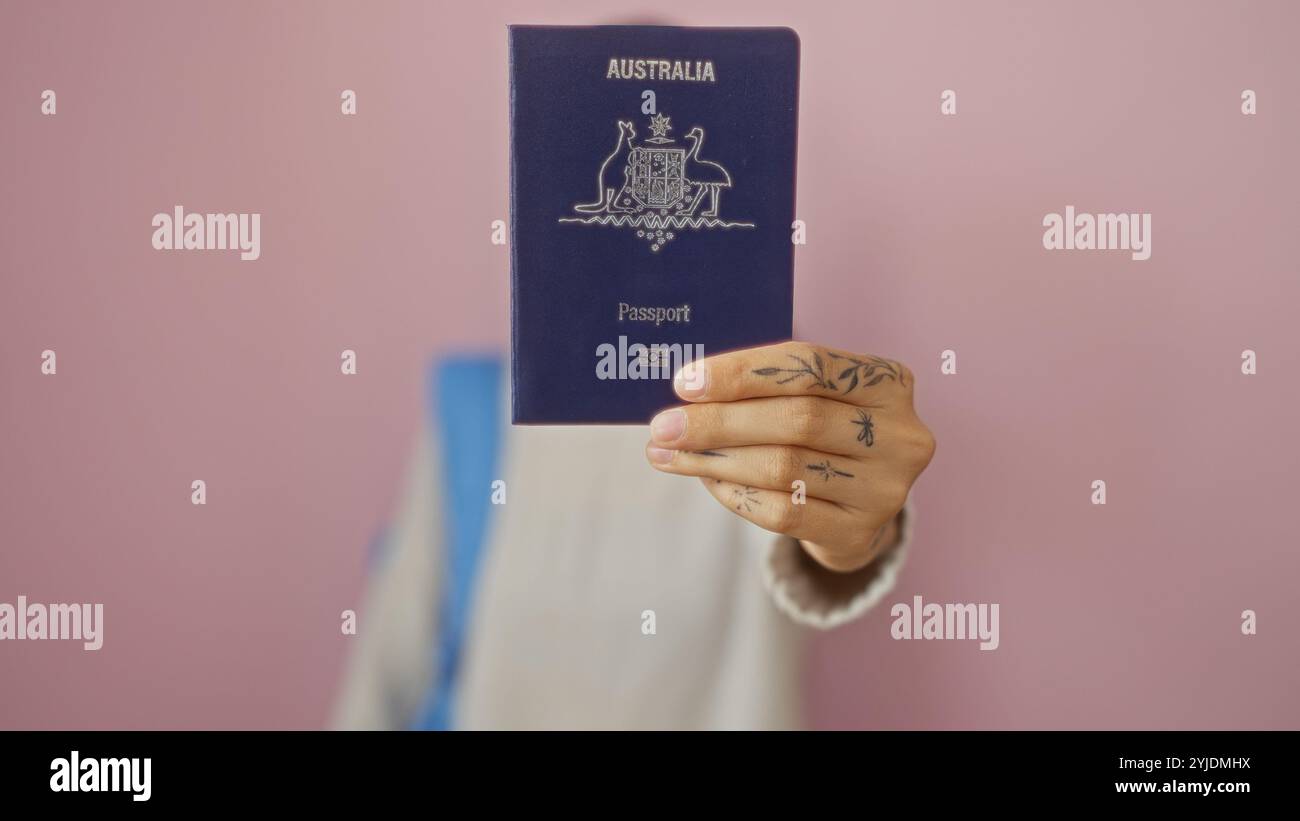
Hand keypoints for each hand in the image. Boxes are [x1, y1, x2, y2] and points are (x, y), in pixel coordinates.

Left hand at [645, 341, 934, 571]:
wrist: (861, 504)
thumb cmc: (827, 432)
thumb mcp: (817, 396)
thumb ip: (767, 385)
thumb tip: (688, 389)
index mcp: (889, 382)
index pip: (809, 365)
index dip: (742, 372)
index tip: (684, 383)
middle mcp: (899, 434)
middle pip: (796, 419)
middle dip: (719, 421)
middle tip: (663, 424)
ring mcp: (884, 489)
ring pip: (783, 467)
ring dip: (715, 460)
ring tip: (668, 453)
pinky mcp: (859, 532)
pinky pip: (782, 512)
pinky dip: (735, 493)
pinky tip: (706, 479)